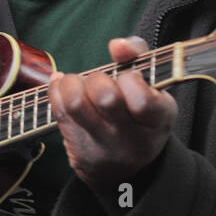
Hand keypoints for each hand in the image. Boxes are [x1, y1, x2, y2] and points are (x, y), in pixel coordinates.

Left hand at [47, 36, 177, 214]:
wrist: (129, 170)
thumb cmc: (140, 114)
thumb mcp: (152, 87)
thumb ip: (138, 55)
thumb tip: (117, 45)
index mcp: (158, 120)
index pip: (141, 99)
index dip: (129, 79)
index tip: (127, 76)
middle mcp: (132, 139)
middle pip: (105, 97)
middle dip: (97, 79)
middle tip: (100, 81)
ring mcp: (104, 148)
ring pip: (75, 103)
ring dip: (72, 83)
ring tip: (77, 82)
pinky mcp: (79, 152)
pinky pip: (58, 111)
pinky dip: (57, 90)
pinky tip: (63, 87)